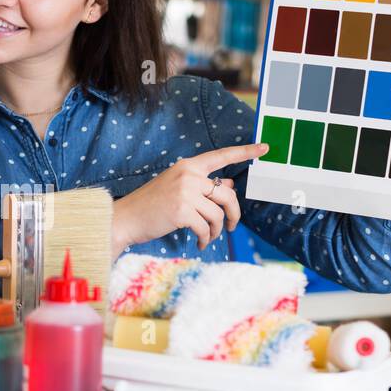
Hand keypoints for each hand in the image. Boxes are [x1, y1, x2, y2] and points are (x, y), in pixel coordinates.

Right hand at [111, 143, 267, 255]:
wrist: (126, 218)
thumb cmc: (151, 205)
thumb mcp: (178, 188)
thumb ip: (203, 186)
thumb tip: (229, 186)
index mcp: (188, 166)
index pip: (221, 156)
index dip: (245, 152)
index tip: (265, 147)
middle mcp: (188, 175)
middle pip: (227, 196)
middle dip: (234, 215)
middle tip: (231, 227)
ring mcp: (185, 192)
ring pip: (218, 215)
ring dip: (216, 231)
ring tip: (208, 237)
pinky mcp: (182, 211)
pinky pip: (206, 228)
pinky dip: (206, 239)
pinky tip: (200, 242)